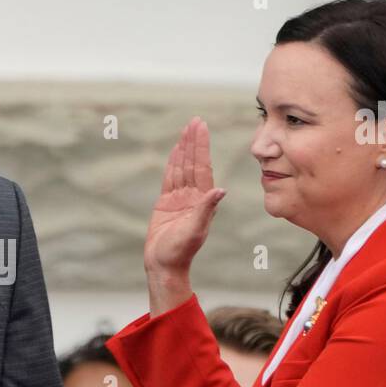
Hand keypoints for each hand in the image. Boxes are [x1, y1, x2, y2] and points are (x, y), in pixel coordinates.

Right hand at [143, 117, 225, 314]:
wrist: (164, 265)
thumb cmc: (180, 251)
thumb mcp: (196, 230)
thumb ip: (206, 209)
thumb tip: (221, 190)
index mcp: (201, 200)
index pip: (202, 167)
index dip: (201, 147)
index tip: (201, 128)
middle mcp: (192, 196)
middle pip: (192, 163)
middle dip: (194, 142)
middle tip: (195, 121)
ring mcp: (179, 199)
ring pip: (181, 168)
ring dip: (184, 149)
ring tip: (186, 130)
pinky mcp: (166, 203)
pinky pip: (170, 178)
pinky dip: (172, 163)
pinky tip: (175, 151)